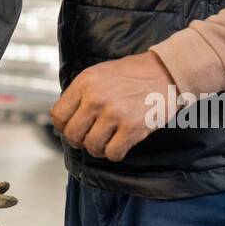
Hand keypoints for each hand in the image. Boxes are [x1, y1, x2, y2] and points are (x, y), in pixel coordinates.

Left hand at [50, 51, 176, 161]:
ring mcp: (114, 113)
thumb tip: (63, 116)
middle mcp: (96, 98)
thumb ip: (80, 93)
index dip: (64, 127)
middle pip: (72, 135)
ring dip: (98, 149)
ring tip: (107, 140)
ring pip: (91, 146)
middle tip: (89, 138)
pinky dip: (115, 153)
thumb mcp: (99, 74)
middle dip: (79, 141)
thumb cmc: (133, 74)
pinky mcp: (132, 128)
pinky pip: (113, 153)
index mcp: (85, 83)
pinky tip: (120, 143)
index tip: (72, 128)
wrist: (166, 72)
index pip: (58, 115)